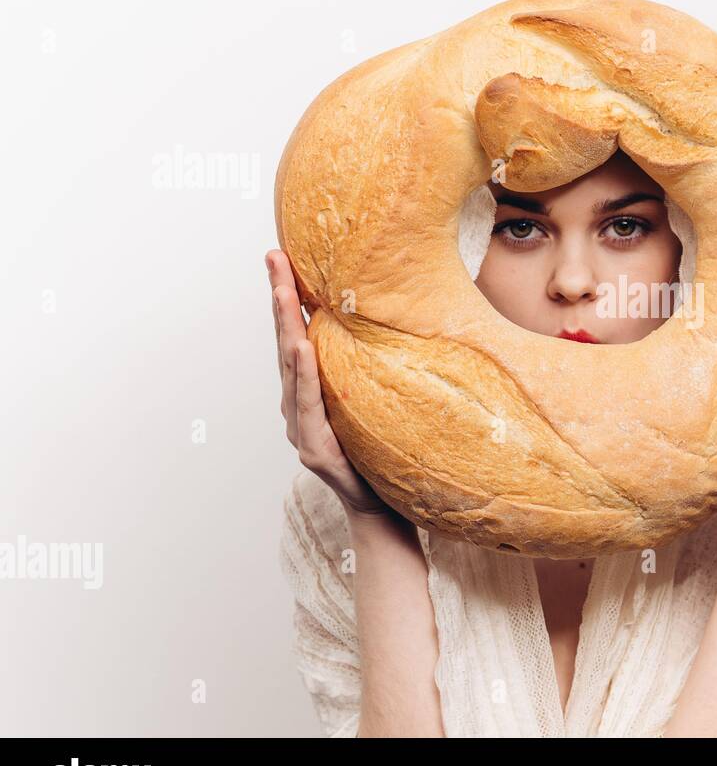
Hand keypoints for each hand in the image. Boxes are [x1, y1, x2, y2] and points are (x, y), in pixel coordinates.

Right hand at [266, 249, 392, 516]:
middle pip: (286, 344)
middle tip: (274, 258)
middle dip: (279, 299)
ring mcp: (301, 429)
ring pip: (292, 370)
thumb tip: (394, 323)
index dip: (287, 299)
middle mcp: (298, 408)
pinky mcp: (314, 449)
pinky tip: (301, 347)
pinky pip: (307, 404)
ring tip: (283, 292)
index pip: (297, 336)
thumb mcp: (375, 403)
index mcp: (311, 394)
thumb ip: (369, 370)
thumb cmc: (379, 455)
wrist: (383, 509)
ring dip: (286, 327)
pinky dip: (303, 374)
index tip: (281, 257)